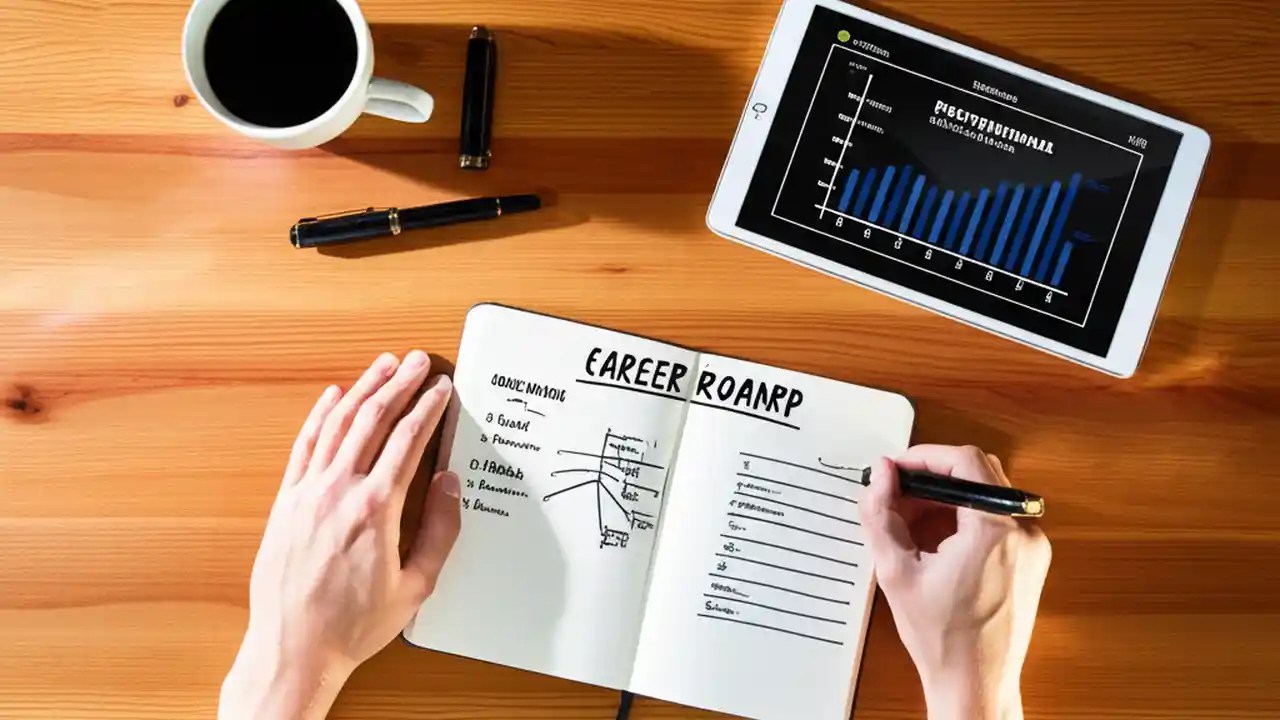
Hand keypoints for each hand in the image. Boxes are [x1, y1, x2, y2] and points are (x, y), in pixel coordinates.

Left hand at [219, 351, 461, 719]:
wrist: (294, 647)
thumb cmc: (354, 624)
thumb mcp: (417, 585)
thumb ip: (440, 531)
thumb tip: (449, 484)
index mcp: (377, 509)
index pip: (408, 440)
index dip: (428, 408)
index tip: (441, 389)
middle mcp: (340, 492)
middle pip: (374, 420)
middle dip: (399, 385)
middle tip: (416, 361)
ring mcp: (308, 493)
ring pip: (338, 424)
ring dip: (363, 389)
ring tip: (383, 366)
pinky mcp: (286, 501)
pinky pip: (305, 446)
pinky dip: (320, 416)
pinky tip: (333, 396)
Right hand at [860, 445, 1050, 719]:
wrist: (975, 684)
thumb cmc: (941, 638)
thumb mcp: (896, 572)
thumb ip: (881, 514)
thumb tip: (880, 474)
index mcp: (994, 530)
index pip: (964, 461)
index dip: (923, 457)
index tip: (894, 470)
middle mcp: (1024, 532)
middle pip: (978, 474)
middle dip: (932, 478)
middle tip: (896, 496)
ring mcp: (1033, 548)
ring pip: (987, 496)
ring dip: (947, 499)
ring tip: (910, 526)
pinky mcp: (1033, 562)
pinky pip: (998, 521)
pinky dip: (965, 520)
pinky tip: (934, 545)